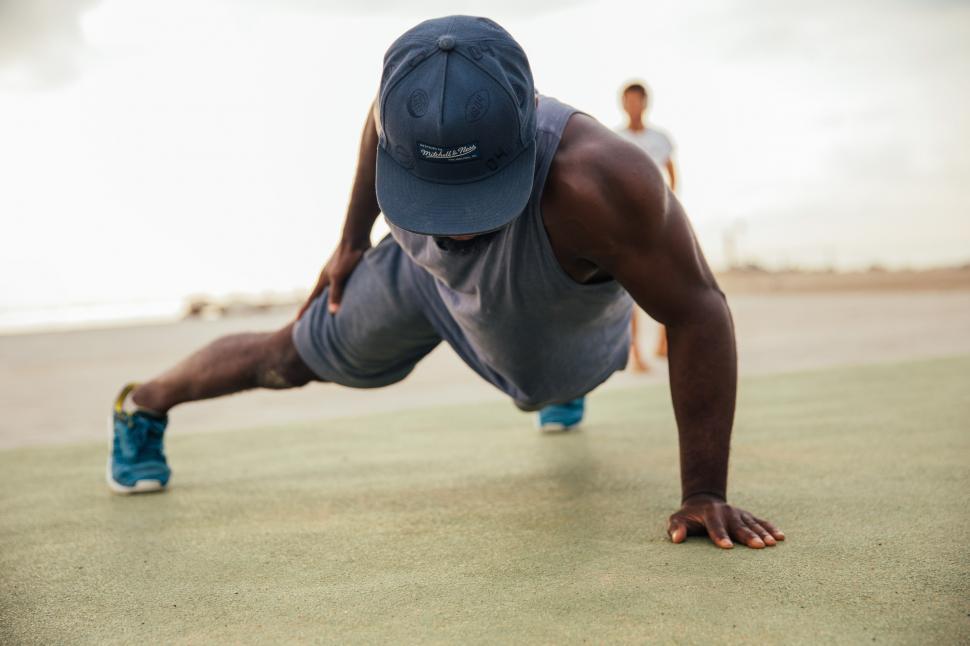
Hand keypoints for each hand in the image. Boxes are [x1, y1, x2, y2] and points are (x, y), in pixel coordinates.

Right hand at [296, 239, 370, 319]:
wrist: (356, 238)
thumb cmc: (346, 257)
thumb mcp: (339, 277)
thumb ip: (336, 294)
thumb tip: (332, 312)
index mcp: (323, 280)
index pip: (311, 299)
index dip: (305, 310)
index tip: (297, 320)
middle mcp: (328, 277)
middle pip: (319, 296)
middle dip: (315, 307)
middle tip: (310, 319)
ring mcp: (337, 274)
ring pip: (331, 291)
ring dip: (329, 300)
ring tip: (329, 310)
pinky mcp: (348, 271)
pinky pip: (342, 287)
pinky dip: (342, 294)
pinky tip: (348, 298)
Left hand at [667, 494, 784, 548]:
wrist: (702, 502)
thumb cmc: (688, 517)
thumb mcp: (677, 520)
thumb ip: (676, 528)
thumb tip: (677, 539)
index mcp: (710, 514)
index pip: (715, 526)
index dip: (721, 536)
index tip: (728, 547)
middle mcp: (727, 512)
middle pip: (738, 526)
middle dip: (748, 536)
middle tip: (759, 546)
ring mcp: (739, 514)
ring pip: (752, 524)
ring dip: (763, 533)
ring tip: (773, 543)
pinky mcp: (747, 516)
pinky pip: (761, 522)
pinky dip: (771, 528)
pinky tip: (781, 537)